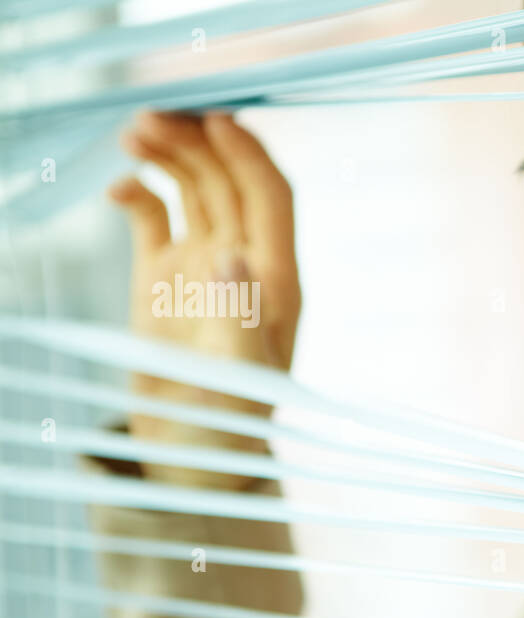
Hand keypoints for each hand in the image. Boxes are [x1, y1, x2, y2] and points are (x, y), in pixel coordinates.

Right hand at [108, 111, 299, 489]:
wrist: (191, 464)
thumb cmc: (227, 433)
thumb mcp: (238, 385)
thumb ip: (238, 320)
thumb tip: (230, 256)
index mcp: (277, 281)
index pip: (271, 196)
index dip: (249, 153)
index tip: (215, 118)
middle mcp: (244, 265)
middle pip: (228, 181)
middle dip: (197, 142)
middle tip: (151, 118)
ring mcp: (202, 269)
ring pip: (193, 191)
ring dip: (169, 156)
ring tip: (132, 133)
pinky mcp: (162, 281)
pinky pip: (154, 219)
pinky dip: (138, 193)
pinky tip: (119, 188)